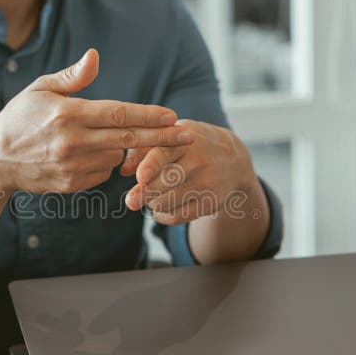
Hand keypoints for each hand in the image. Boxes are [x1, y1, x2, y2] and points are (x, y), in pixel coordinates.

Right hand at [0, 48, 194, 194]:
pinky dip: (102, 162)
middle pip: (128, 138)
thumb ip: (71, 76)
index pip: (118, 113)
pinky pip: (102, 172)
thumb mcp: (40, 89)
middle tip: (188, 135)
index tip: (172, 115)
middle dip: (162, 138)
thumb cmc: (19, 118)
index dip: (148, 115)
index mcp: (67, 113)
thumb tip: (95, 56)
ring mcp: (72, 166)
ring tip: (97, 137)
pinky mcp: (71, 185)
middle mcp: (72, 141)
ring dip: (119, 147)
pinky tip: (83, 154)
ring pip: (115, 156)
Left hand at [122, 119, 259, 225]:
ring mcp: (206, 183)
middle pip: (163, 183)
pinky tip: (161, 209)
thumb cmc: (189, 146)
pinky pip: (177, 217)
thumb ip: (141, 150)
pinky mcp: (211, 202)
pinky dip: (162, 216)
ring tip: (152, 197)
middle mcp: (197, 161)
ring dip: (151, 203)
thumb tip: (123, 170)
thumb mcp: (169, 137)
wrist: (233, 159)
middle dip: (143, 193)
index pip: (164, 153)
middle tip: (132, 199)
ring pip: (166, 202)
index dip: (151, 166)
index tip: (140, 177)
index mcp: (182, 140)